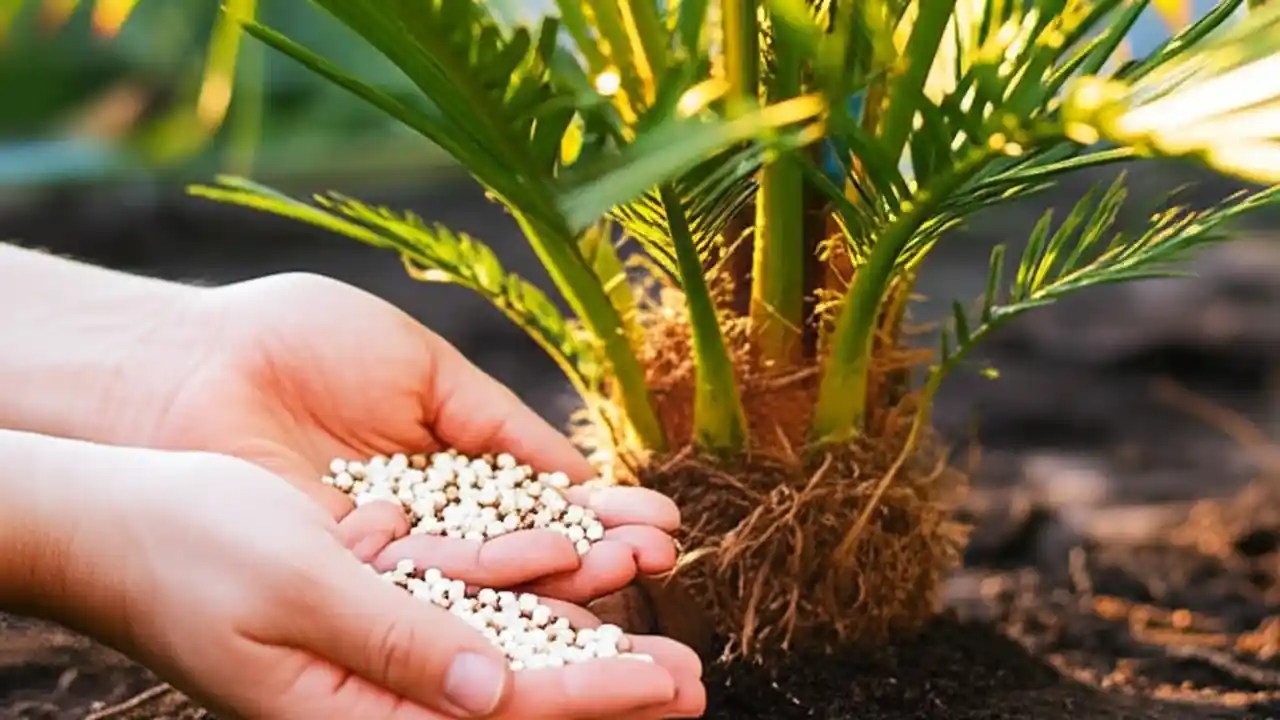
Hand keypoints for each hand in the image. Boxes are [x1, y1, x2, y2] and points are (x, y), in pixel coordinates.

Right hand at [2, 435, 703, 719]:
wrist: (120, 516)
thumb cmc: (187, 550)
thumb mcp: (295, 591)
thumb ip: (396, 642)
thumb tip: (496, 694)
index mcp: (356, 710)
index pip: (501, 712)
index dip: (591, 696)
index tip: (668, 684)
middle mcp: (378, 685)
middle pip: (517, 687)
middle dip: (607, 678)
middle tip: (694, 677)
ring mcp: (378, 638)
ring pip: (502, 635)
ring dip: (581, 622)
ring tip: (653, 609)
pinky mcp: (376, 592)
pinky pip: (466, 587)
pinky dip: (528, 575)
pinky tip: (577, 557)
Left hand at [117, 272, 677, 602]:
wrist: (193, 365)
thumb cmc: (299, 344)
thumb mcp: (422, 370)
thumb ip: (498, 426)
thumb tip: (579, 471)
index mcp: (446, 471)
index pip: (542, 509)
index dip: (603, 521)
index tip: (665, 523)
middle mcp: (426, 531)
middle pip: (530, 561)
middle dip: (605, 566)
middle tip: (671, 563)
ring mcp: (388, 568)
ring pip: (492, 593)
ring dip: (573, 593)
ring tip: (642, 583)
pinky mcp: (347, 594)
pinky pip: (434, 610)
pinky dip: (501, 611)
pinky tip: (565, 610)